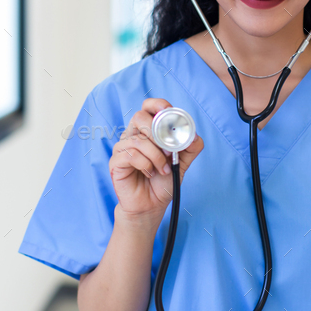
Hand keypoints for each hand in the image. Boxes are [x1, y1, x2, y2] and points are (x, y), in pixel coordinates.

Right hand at [109, 98, 203, 218]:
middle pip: (139, 117)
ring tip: (163, 168)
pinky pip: (131, 155)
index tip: (169, 111)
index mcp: (147, 131)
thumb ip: (190, 147)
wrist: (152, 204)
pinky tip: (150, 172)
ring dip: (156, 155)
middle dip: (158, 132)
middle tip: (169, 150)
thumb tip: (193, 135)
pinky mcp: (116, 162)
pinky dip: (146, 164)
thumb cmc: (164, 181)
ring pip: (138, 139)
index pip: (148, 107)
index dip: (158, 105)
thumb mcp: (182, 162)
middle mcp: (133, 135)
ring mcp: (123, 148)